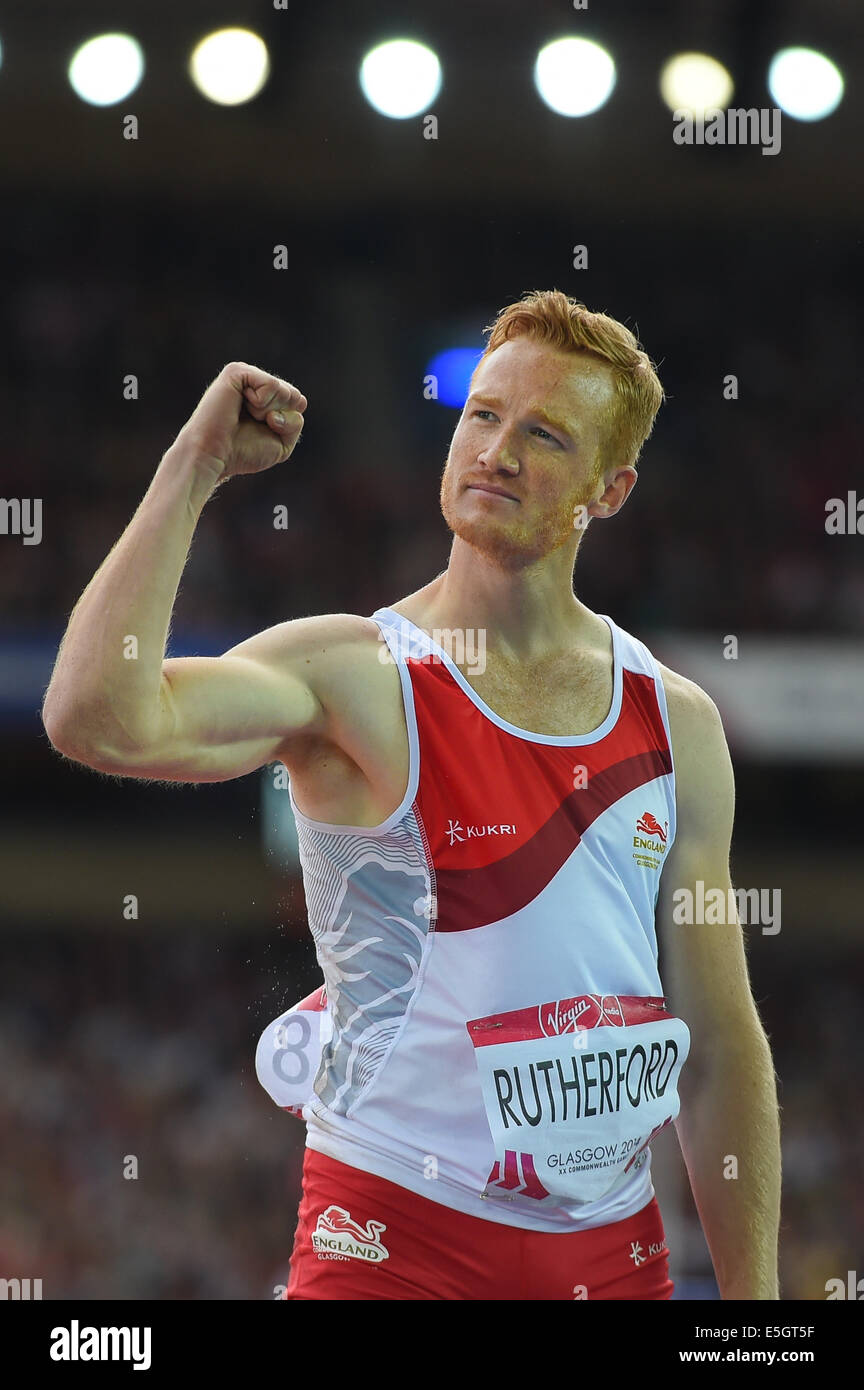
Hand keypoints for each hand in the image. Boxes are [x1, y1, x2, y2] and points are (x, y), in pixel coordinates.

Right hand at [174, 361, 306, 480]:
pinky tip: (240, 405)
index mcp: (266, 398)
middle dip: (280, 417)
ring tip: (244, 416)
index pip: (299, 402)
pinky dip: (261, 403)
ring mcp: (246, 375)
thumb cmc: (242, 452)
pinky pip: (271, 384)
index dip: (288, 423)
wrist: (214, 455)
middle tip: (252, 424)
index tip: (263, 432)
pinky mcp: (237, 371)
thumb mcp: (281, 444)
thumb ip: (295, 422)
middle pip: (295, 396)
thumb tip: (294, 398)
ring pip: (284, 390)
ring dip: (268, 412)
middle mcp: (256, 383)